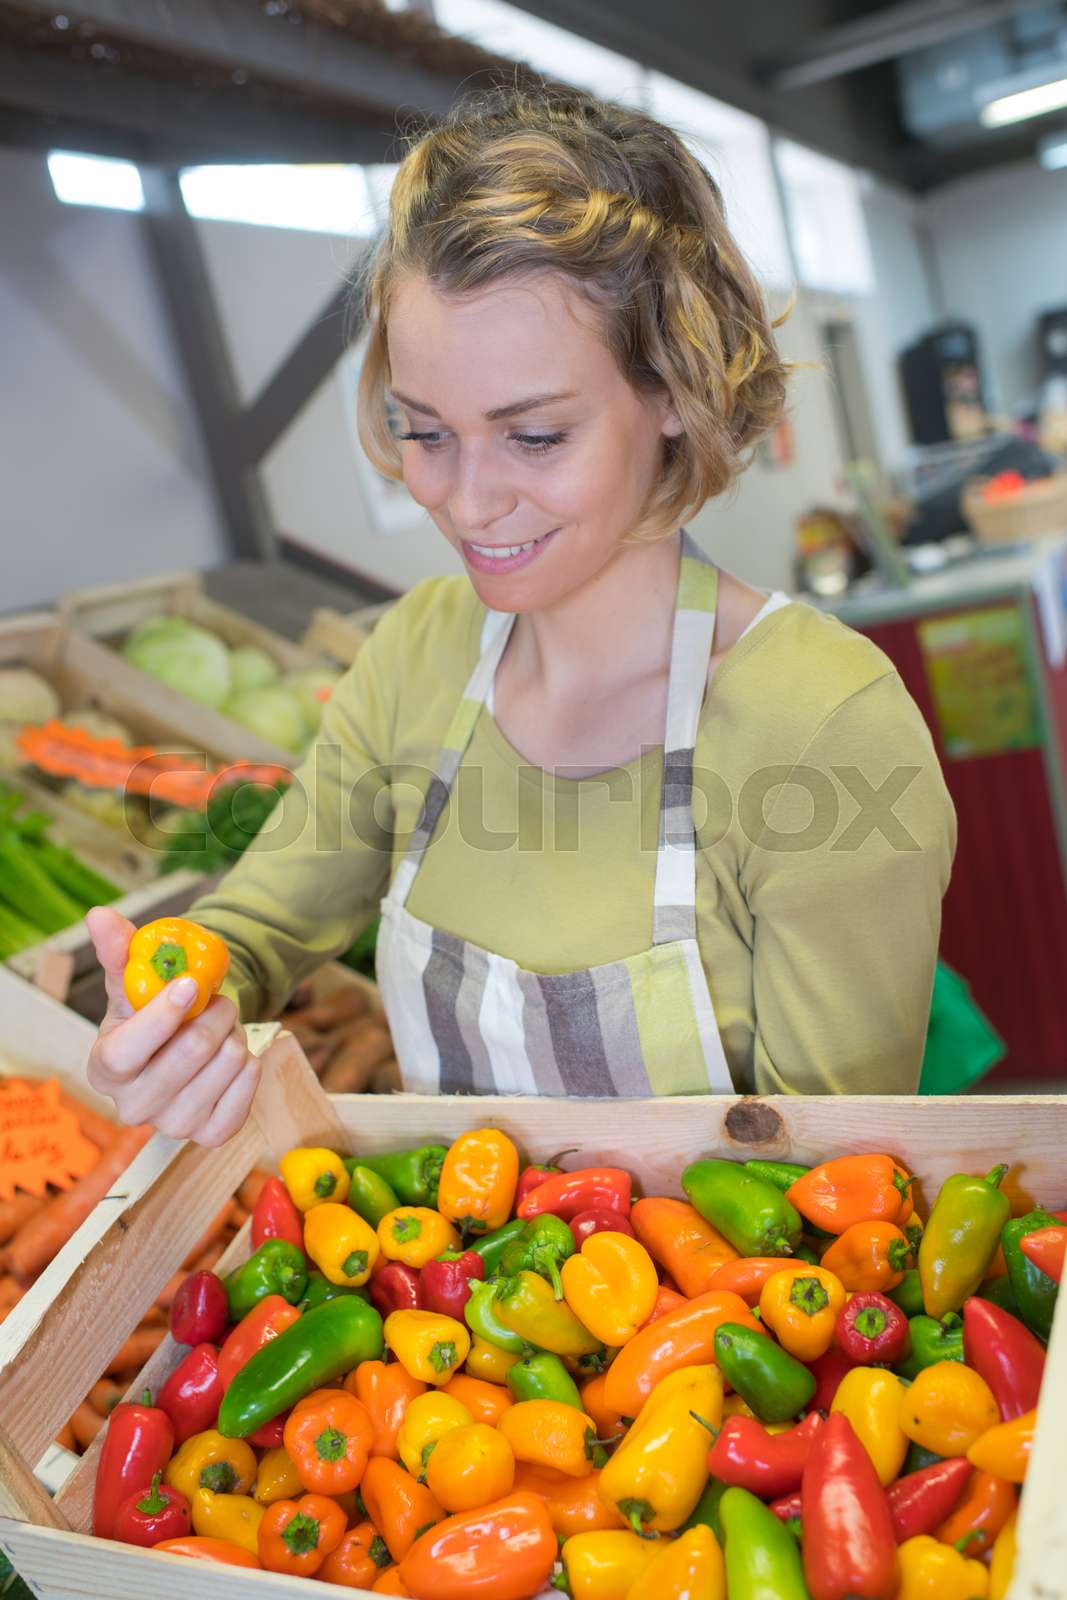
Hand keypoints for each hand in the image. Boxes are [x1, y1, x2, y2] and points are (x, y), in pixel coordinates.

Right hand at [86, 905, 259, 1147]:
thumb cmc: (150, 1012)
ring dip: (235, 1035)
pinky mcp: (209, 1135)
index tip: (190, 984)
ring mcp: (172, 1125)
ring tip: (223, 1028)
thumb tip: (101, 917)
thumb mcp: (133, 980)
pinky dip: (250, 1066)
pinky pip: (245, 1097)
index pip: (127, 1051)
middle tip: (219, 1001)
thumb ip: (118, 950)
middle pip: (190, 1054)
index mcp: (104, 1068)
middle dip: (216, 1015)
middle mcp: (133, 1106)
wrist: (181, 1045)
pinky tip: (237, 1056)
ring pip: (226, 1066)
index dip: (161, 1018)